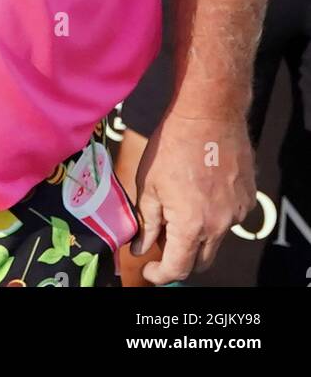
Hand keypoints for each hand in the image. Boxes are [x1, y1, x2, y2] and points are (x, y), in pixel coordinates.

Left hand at [129, 109, 256, 283]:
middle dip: (180, 257)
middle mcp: (219, 225)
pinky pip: (230, 217)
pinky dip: (215, 213)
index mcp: (191, 225)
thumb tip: (140, 248)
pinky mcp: (248, 198)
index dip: (160, 274)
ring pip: (215, 238)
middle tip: (163, 237)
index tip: (149, 269)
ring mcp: (237, 212)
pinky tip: (202, 188)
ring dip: (199, 232)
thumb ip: (147, 223)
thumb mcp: (149, 184)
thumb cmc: (172, 144)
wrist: (208, 114)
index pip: (177, 269)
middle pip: (200, 260)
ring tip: (183, 201)